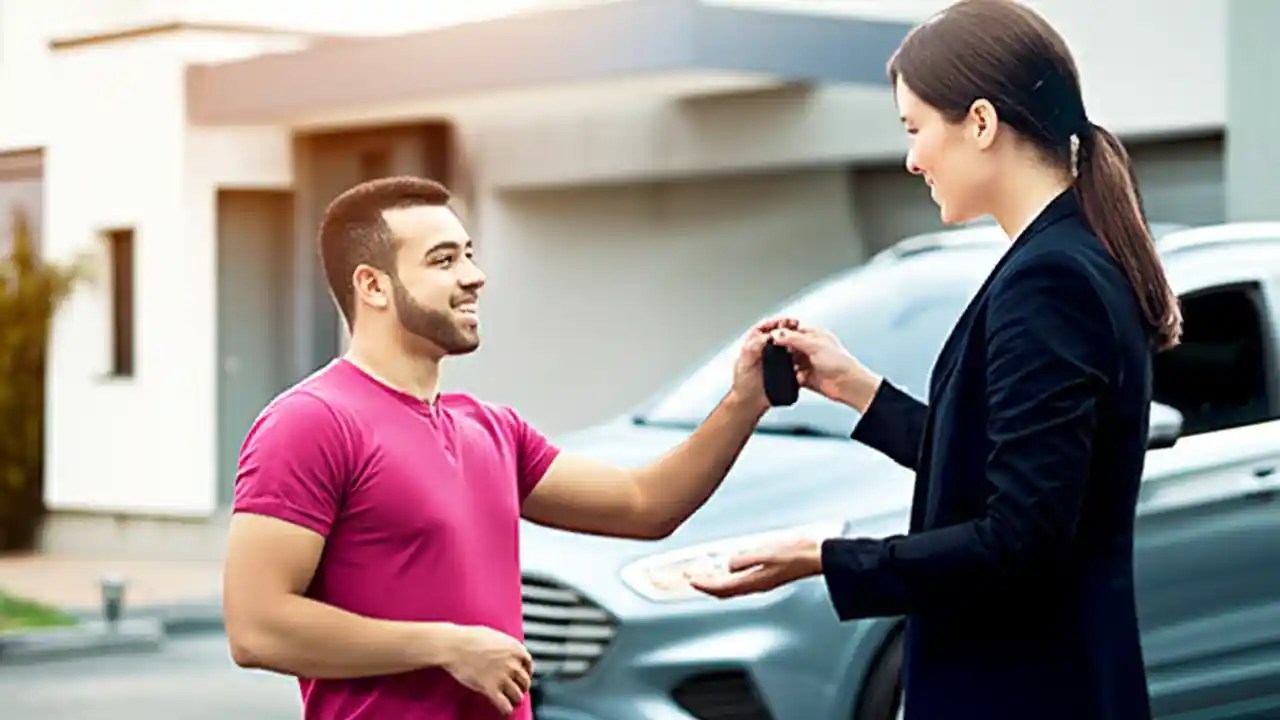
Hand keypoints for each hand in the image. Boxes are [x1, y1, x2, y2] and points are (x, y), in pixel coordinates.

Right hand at [440, 625, 533, 715]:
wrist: (454, 646)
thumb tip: (506, 652)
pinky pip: (505, 705)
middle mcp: (512, 663)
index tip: (523, 675)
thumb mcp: (494, 635)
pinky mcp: (491, 689)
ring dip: (515, 699)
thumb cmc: (468, 637)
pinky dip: (507, 709)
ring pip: (517, 695)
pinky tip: (505, 709)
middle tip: (517, 689)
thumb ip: (504, 645)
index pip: (528, 664)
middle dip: (521, 686)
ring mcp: (503, 677)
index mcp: (514, 648)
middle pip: (525, 681)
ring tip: (512, 701)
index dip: (526, 672)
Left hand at [686, 537, 823, 598]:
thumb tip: (729, 564)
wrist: (818, 558)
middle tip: (692, 578)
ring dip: (716, 582)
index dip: (705, 585)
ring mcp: (761, 581)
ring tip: (704, 575)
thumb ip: (747, 558)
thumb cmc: (797, 555)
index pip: (723, 588)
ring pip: (732, 587)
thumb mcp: (769, 552)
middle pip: (725, 591)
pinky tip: (726, 569)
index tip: (691, 581)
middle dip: (707, 586)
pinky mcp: (766, 575)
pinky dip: (728, 578)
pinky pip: (740, 581)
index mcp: (755, 582)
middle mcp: (756, 585)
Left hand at [730, 317, 800, 411]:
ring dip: (794, 340)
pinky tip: (802, 353)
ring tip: (801, 337)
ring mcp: (773, 360)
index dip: (774, 323)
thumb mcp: (744, 363)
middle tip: (796, 326)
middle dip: (787, 329)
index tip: (784, 321)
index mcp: (752, 345)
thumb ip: (752, 348)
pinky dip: (798, 355)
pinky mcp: (782, 369)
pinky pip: (792, 358)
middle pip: (777, 334)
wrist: (751, 403)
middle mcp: (764, 350)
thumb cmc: (743, 385)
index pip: (763, 328)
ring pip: (785, 344)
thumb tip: (766, 337)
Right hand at [768, 326, 879, 411]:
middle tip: (768, 350)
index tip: (769, 335)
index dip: (781, 332)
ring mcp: (808, 363)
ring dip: (783, 363)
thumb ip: (793, 339)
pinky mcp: (806, 377)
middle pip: (789, 346)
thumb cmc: (840, 363)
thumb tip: (777, 334)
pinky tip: (783, 375)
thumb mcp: (814, 345)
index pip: (793, 330)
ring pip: (789, 361)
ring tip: (774, 363)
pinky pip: (791, 375)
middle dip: (780, 349)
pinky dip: (787, 375)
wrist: (848, 385)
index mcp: (815, 336)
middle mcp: (811, 349)